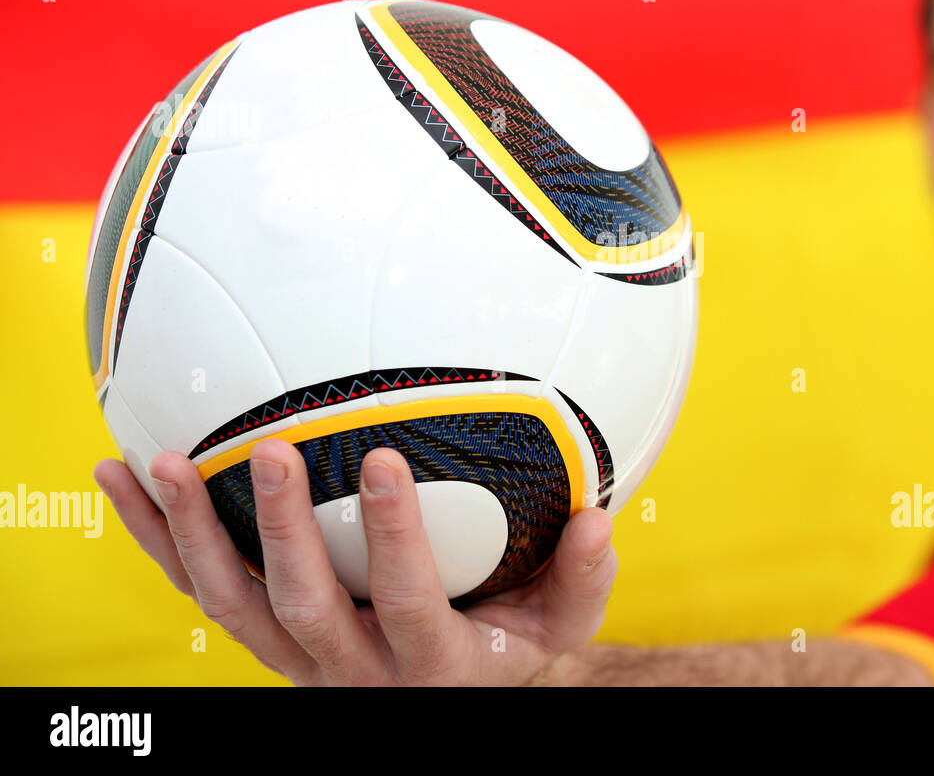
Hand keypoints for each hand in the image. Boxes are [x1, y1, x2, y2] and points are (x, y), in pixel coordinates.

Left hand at [93, 438, 616, 685]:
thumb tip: (599, 521)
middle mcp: (353, 673)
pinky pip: (198, 593)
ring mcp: (296, 660)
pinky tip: (124, 478)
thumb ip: (582, 580)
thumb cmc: (509, 644)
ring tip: (165, 465)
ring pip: (230, 608)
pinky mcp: (262, 640)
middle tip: (273, 450)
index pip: (411, 604)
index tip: (387, 459)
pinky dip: (156, 540)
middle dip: (284, 530)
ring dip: (191, 537)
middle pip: (303, 607)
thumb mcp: (561, 626)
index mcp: (433, 666)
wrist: (448, 693)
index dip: (396, 538)